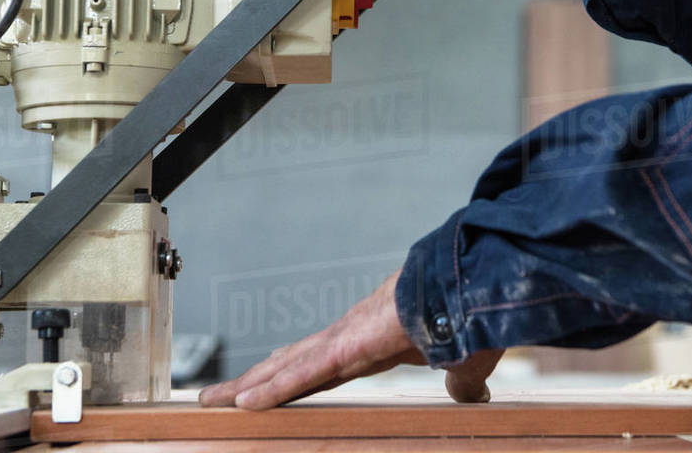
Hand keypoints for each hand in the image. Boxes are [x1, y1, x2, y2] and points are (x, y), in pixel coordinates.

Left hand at [198, 269, 504, 409]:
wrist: (479, 287)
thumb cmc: (472, 318)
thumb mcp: (462, 363)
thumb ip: (458, 381)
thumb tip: (469, 394)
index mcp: (370, 343)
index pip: (318, 368)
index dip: (288, 381)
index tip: (262, 389)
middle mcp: (349, 337)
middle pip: (289, 365)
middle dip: (252, 382)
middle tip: (215, 397)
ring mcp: (346, 339)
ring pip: (285, 368)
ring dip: (248, 386)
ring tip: (211, 401)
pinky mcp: (350, 346)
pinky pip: (305, 374)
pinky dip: (274, 389)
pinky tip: (245, 403)